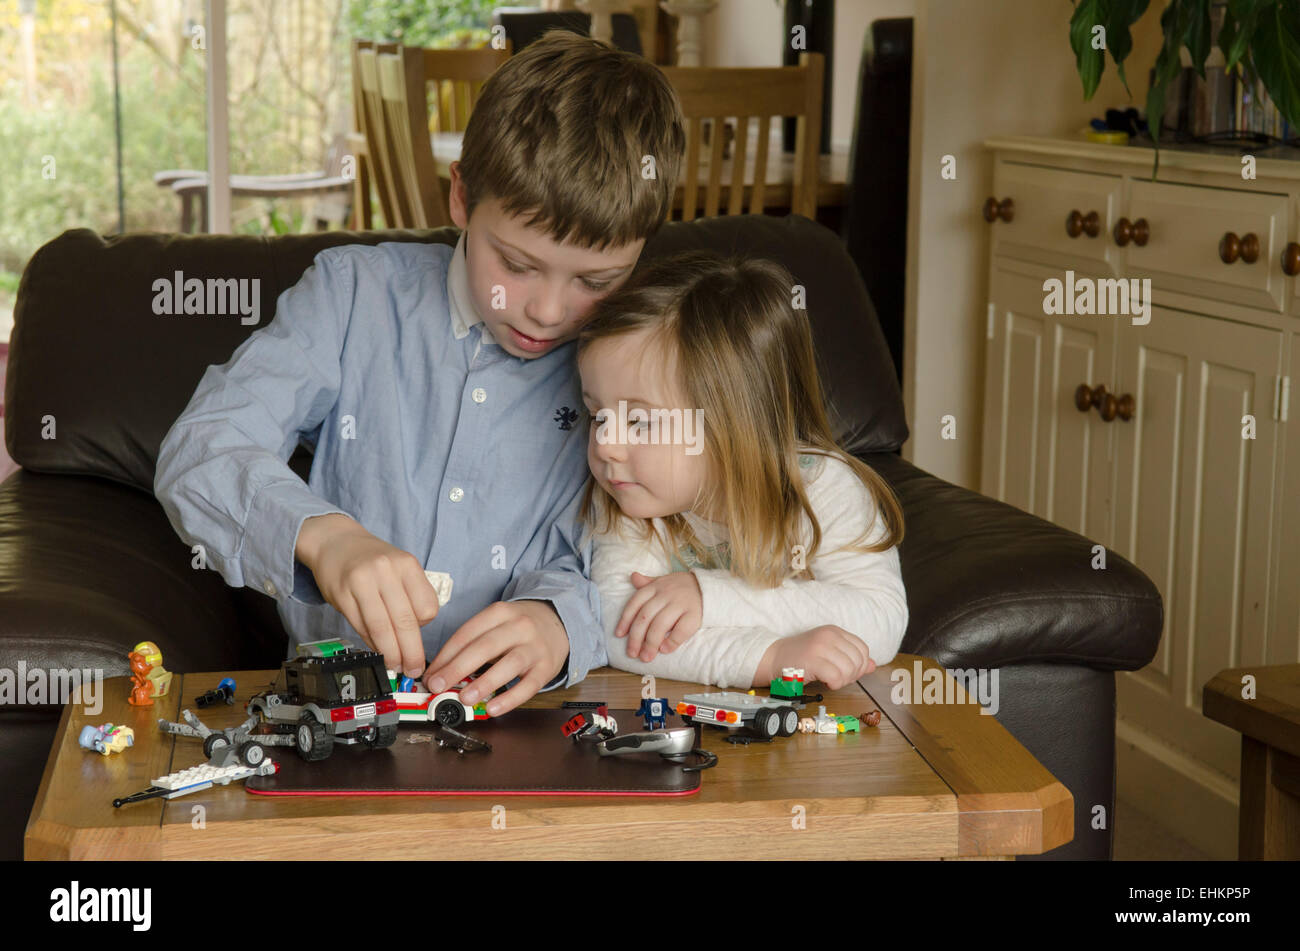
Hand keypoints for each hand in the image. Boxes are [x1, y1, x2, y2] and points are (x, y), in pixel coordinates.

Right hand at [296, 513, 440, 676]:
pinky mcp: (342, 594)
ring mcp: (362, 582)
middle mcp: (386, 570)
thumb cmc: (373, 559)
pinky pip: (361, 626)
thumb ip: (410, 596)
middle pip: (405, 621)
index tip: (421, 638)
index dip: (425, 628)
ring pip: (382, 628)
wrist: (336, 542)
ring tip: (395, 666)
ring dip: (390, 653)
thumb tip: (415, 637)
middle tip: (414, 668)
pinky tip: (377, 649)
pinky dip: (372, 643)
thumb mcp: (400, 566)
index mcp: (407, 564)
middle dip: (411, 652)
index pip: (428, 607)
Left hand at [423, 600, 568, 716]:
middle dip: (457, 668)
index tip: (430, 674)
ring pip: (508, 665)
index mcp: (499, 612)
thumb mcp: (496, 623)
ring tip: (464, 698)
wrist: (558, 621)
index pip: (467, 633)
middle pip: (484, 647)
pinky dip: (509, 698)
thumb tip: (441, 672)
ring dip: (483, 683)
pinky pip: (528, 685)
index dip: (445, 656)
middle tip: (438, 686)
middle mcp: (518, 627)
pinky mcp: (547, 667)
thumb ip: (472, 644)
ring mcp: (534, 647)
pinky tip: (493, 708)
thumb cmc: (519, 627)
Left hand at [616, 571, 702, 662]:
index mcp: (656, 587)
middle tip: (632, 653)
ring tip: (646, 657)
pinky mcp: (695, 615)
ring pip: (660, 624)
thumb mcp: (663, 581)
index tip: (619, 635)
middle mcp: (666, 594)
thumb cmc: (681, 588)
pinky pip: (682, 630)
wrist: (709, 588)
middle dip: (636, 637)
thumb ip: (647, 583)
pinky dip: (672, 641)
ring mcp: (681, 604)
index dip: (625, 620)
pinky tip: (664, 650)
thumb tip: (632, 577)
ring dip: (650, 643)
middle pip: (645, 617)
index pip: (635, 603)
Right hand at [756, 625, 875, 689]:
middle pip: (858, 660)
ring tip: (828, 679)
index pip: (863, 649)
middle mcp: (829, 636)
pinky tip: (824, 681)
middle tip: (836, 678)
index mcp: (834, 631)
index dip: (859, 665)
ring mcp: (820, 647)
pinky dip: (834, 684)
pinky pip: (837, 677)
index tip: (845, 672)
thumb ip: (850, 658)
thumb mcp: (828, 653)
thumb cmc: (800, 658)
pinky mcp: (813, 660)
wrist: (773, 658)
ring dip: (842, 681)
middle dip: (851, 675)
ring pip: (849, 670)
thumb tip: (872, 665)